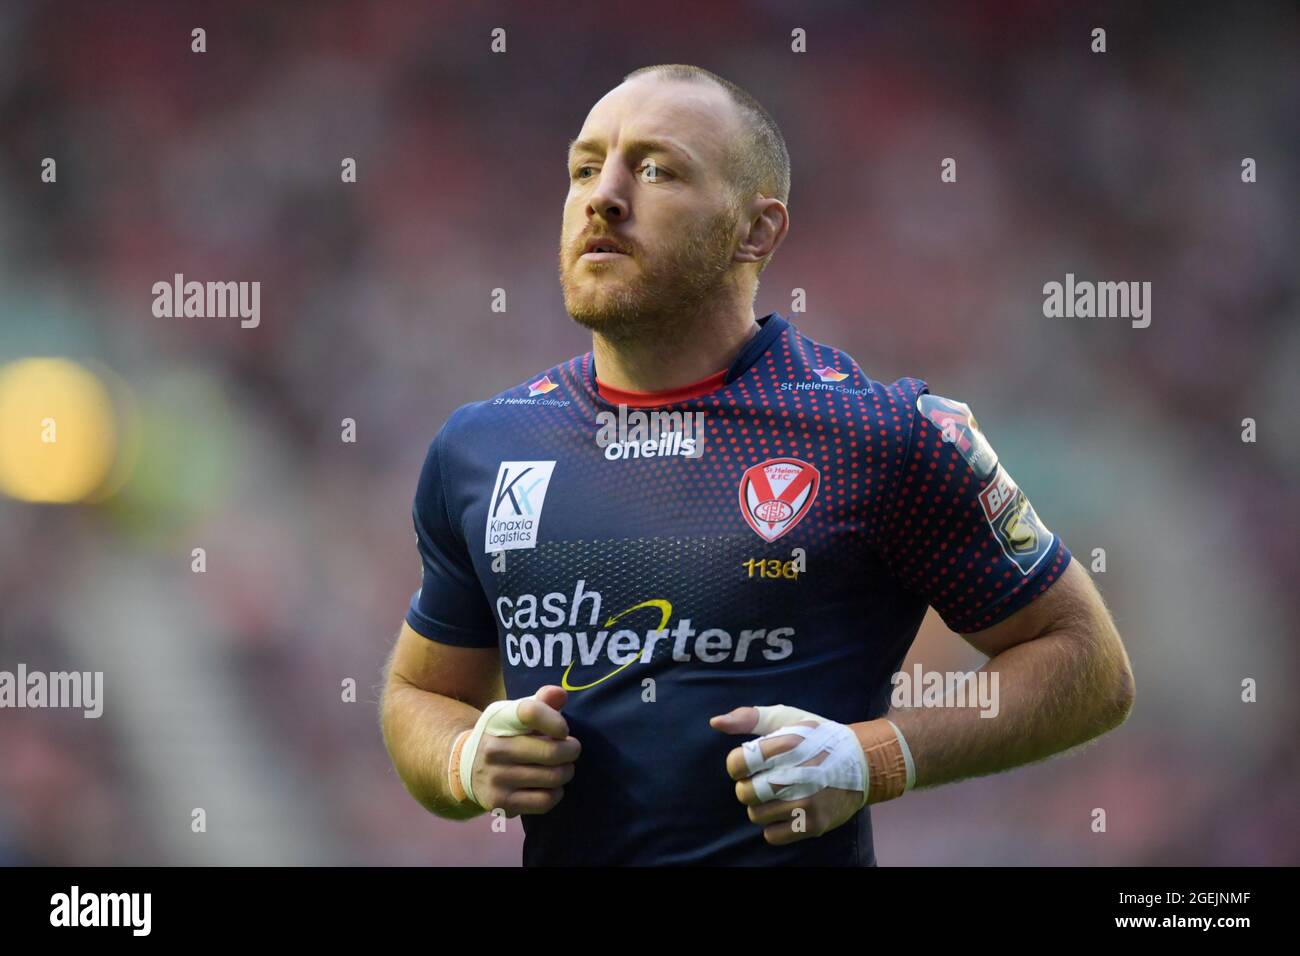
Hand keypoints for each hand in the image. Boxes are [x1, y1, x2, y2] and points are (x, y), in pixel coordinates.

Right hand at [459, 685, 580, 816]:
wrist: (466, 767)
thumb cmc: (505, 735)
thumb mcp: (516, 714)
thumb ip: (541, 701)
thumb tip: (561, 695)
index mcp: (499, 719)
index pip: (530, 712)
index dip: (555, 721)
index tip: (563, 730)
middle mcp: (494, 748)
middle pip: (552, 752)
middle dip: (572, 751)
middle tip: (572, 750)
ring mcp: (496, 777)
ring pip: (553, 777)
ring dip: (567, 772)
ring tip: (563, 767)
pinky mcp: (501, 802)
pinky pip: (545, 800)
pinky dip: (557, 793)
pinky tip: (551, 786)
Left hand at [710, 704, 866, 845]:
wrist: (863, 762)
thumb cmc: (817, 738)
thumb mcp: (787, 718)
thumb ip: (749, 718)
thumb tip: (715, 723)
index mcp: (788, 744)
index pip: (738, 763)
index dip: (738, 764)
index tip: (749, 764)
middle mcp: (797, 774)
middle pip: (744, 793)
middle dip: (748, 787)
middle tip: (765, 780)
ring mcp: (807, 802)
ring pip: (755, 815)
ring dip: (761, 806)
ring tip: (778, 794)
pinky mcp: (815, 824)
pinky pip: (772, 835)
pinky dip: (774, 825)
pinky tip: (786, 811)